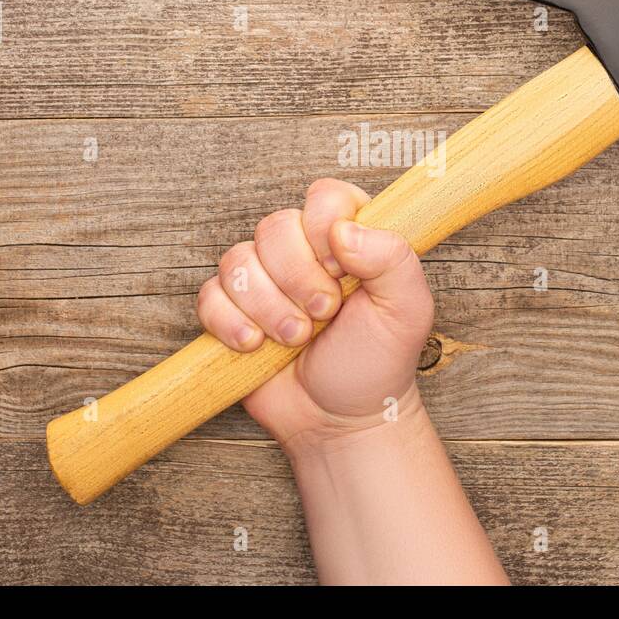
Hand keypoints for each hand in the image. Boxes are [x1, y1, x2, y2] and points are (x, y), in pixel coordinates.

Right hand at [196, 178, 433, 450]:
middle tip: (323, 315)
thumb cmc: (378, 361)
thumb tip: (343, 231)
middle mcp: (303, 250)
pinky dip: (230, 323)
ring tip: (295, 339)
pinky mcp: (232, 311)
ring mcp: (264, 280)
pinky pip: (210, 297)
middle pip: (274, 227)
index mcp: (348, 237)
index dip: (324, 230)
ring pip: (238, 261)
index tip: (342, 272)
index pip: (323, 197)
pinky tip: (255, 346)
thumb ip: (392, 257)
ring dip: (267, 307)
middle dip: (297, 279)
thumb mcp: (408, 309)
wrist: (341, 420)